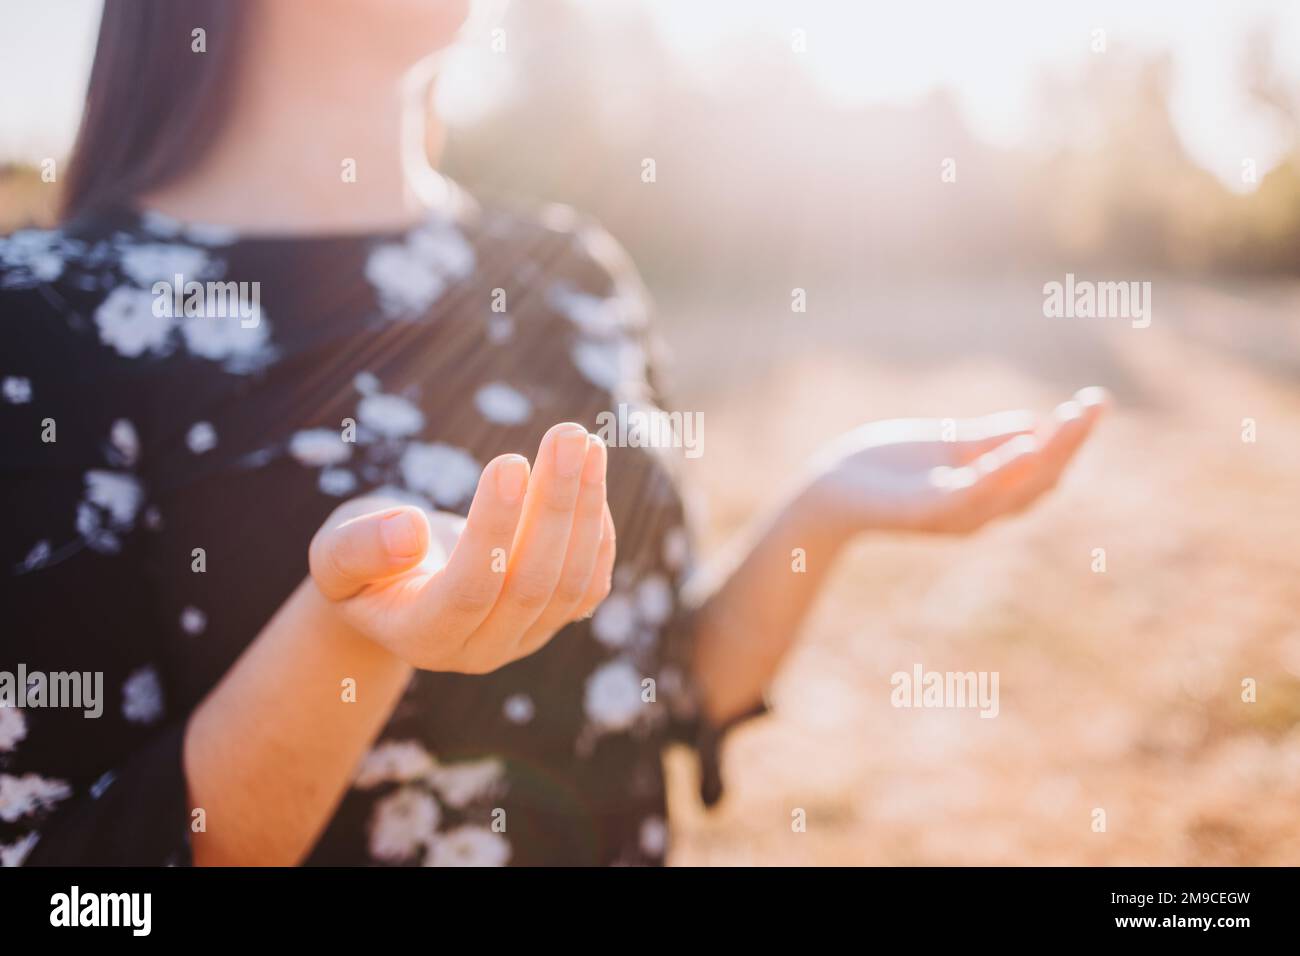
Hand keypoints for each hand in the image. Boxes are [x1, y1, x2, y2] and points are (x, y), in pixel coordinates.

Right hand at [307, 423, 614, 672]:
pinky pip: (589, 584)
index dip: (494, 528)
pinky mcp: (553, 622)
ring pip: (571, 583)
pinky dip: (597, 530)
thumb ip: (358, 550)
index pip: (469, 589)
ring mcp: (523, 640)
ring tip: (586, 441)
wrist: (395, 589)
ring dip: (586, 508)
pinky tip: (590, 476)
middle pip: (530, 584)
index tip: (510, 461)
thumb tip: (410, 531)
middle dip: (555, 505)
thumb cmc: (361, 561)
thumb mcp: (333, 555)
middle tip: (568, 435)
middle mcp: (480, 651)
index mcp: (421, 638)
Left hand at [804, 387, 1107, 535]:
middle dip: (1071, 443)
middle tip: (1097, 405)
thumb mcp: (945, 444)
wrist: (830, 490)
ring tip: (1070, 421)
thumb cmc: (886, 466)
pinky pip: (968, 494)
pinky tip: (1022, 447)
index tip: (1096, 402)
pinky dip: (999, 472)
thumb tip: (1037, 423)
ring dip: (1046, 455)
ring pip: (1012, 490)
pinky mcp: (923, 512)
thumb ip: (987, 438)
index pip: (1043, 470)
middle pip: (1040, 481)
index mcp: (987, 492)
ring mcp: (953, 515)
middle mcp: (979, 511)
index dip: (1072, 439)